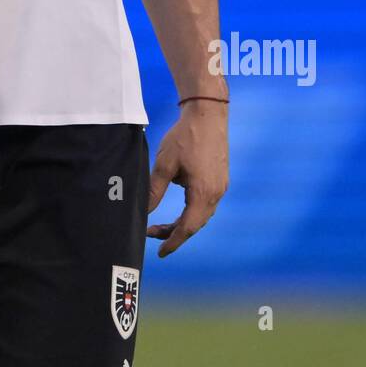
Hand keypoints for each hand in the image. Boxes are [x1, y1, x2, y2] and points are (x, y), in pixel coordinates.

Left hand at [147, 101, 228, 256]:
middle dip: (175, 233)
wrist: (207, 113)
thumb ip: (154, 190)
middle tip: (152, 234)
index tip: (161, 252)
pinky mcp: (221, 178)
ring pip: (202, 215)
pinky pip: (207, 203)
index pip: (187, 227)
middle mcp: (216, 193)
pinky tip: (180, 206)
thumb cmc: (185, 136)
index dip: (173, 242)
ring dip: (184, 222)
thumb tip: (144, 212)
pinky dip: (192, 211)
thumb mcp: (164, 164)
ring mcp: (221, 186)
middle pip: (196, 224)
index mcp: (203, 193)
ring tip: (162, 224)